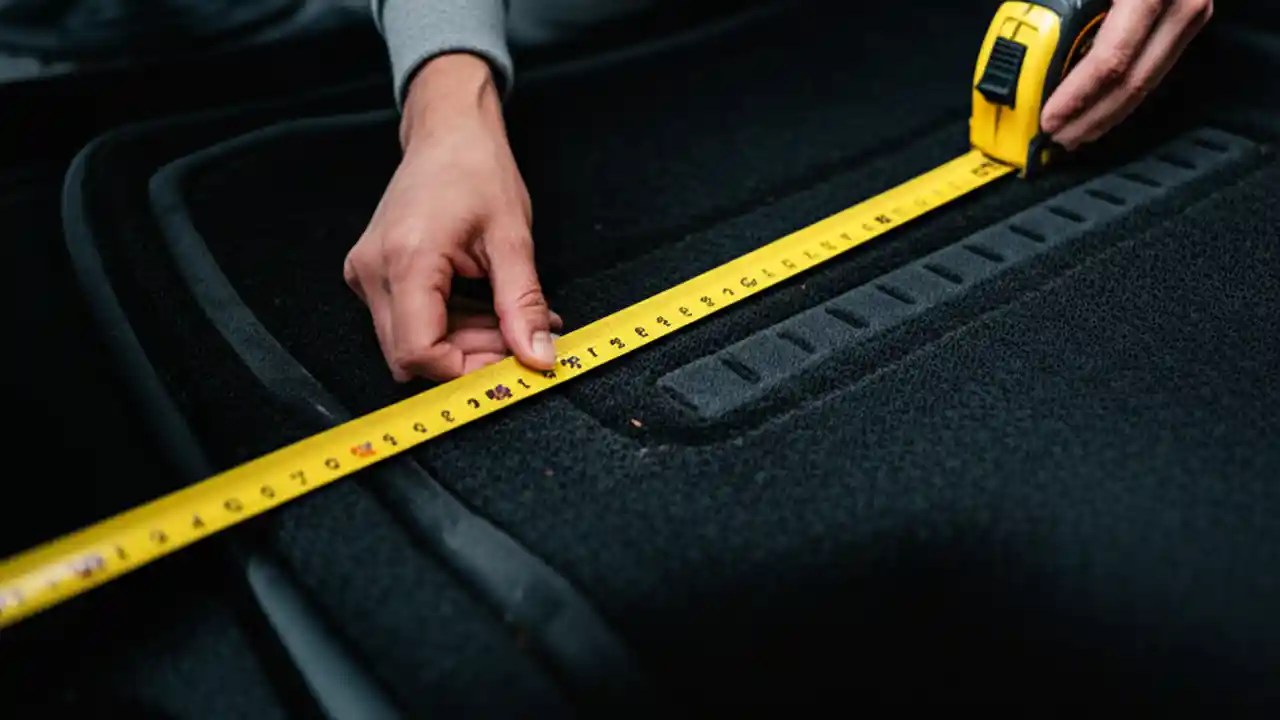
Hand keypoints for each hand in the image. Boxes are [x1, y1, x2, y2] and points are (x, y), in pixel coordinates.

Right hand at [345, 53, 561, 382]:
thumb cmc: (477, 170)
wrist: (447, 130)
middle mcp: (374, 271)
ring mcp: (367, 273)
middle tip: (524, 338)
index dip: (467, 370)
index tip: (513, 365)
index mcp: (406, 259)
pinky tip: (489, 310)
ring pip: (413, 343)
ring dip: (465, 344)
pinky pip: (410, 322)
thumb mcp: (513, 240)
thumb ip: (523, 305)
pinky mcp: (374, 275)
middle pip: (414, 354)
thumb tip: (538, 358)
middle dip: (472, 358)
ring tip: (514, 320)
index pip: (420, 352)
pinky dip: (452, 327)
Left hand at [1041, 0, 1212, 150]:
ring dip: (1107, 114)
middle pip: (1133, 84)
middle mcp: (1181, 9)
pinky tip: (1101, 107)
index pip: (1111, 60)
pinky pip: (1153, 68)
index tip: (1049, 120)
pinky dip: (1123, 93)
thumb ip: (1068, 10)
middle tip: (1058, 139)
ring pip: (1147, 83)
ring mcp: (1190, 16)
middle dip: (1091, 119)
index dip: (1077, 96)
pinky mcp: (1187, 22)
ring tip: (1076, 133)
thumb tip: (1037, 49)